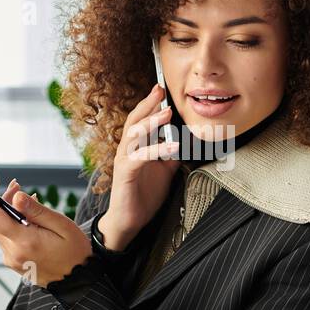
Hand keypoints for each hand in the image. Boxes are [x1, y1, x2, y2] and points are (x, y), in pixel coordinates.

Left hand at [0, 169, 91, 287]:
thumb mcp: (62, 225)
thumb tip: (15, 197)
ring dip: (0, 207)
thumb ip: (37, 211)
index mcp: (26, 242)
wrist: (78, 280)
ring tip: (16, 190)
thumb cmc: (75, 252)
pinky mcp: (13, 260)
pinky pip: (3, 236)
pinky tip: (20, 210)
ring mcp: (11, 258)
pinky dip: (7, 220)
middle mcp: (13, 252)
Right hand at [99, 84, 182, 250]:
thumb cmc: (144, 194)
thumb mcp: (164, 170)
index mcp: (136, 147)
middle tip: (160, 90)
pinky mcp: (125, 173)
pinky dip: (157, 149)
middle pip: (135, 120)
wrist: (129, 219)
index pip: (142, 120)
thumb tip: (184, 141)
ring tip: (167, 113)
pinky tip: (172, 146)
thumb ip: (171, 154)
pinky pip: (141, 157)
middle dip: (148, 104)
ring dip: (151, 122)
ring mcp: (124, 160)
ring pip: (135, 134)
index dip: (151, 104)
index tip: (162, 90)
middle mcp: (127, 149)